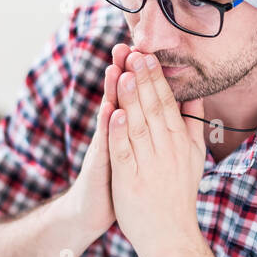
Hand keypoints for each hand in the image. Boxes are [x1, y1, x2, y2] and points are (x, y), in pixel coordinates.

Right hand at [64, 43, 133, 241]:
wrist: (93, 210)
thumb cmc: (119, 179)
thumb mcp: (134, 151)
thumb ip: (144, 128)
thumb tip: (163, 110)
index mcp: (126, 129)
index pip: (132, 95)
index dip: (136, 73)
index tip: (141, 48)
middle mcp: (112, 133)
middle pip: (118, 97)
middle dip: (122, 71)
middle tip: (124, 45)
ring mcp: (104, 147)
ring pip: (109, 114)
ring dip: (112, 91)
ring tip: (116, 67)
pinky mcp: (100, 165)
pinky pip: (105, 143)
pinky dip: (108, 126)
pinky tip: (110, 110)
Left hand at [107, 50, 207, 256]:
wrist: (171, 236)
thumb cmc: (178, 194)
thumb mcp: (193, 156)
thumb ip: (191, 125)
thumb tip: (194, 96)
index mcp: (180, 142)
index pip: (168, 103)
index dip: (156, 78)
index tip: (147, 55)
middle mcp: (167, 150)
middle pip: (154, 109)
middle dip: (144, 79)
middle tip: (135, 52)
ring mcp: (149, 165)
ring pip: (139, 125)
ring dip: (132, 99)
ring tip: (125, 74)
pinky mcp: (131, 180)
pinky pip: (124, 152)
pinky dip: (119, 132)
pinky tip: (114, 113)